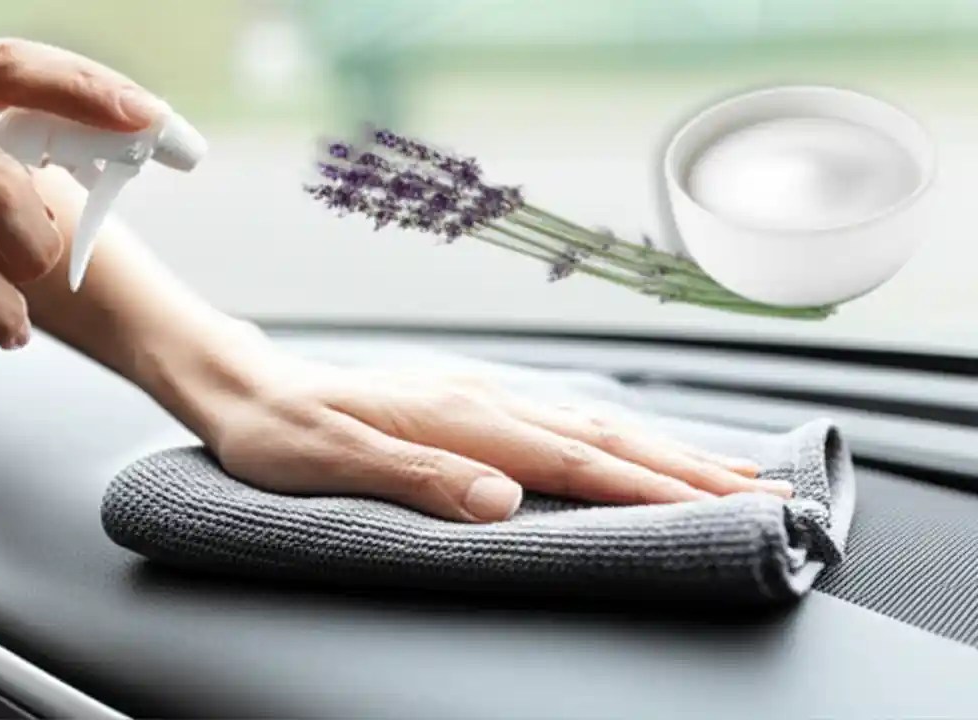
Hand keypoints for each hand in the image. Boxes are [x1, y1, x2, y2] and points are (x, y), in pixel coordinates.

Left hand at [169, 333, 790, 523]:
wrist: (246, 384)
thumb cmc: (278, 433)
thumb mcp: (331, 461)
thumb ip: (420, 478)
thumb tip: (505, 502)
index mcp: (463, 419)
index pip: (579, 460)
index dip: (655, 487)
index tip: (727, 509)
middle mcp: (485, 402)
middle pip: (609, 437)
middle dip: (693, 468)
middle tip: (770, 492)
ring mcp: (481, 398)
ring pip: (595, 425)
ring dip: (668, 450)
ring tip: (733, 469)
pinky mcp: (470, 404)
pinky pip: (564, 423)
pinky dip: (618, 439)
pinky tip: (635, 445)